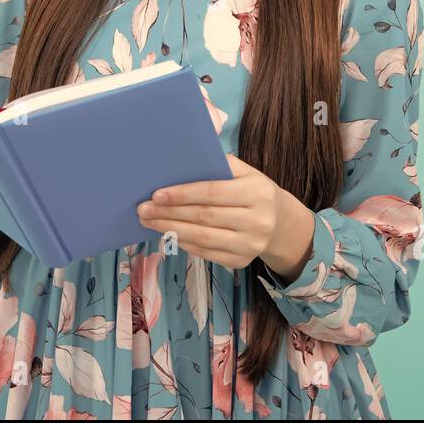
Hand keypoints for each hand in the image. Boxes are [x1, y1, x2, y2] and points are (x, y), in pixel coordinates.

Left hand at [135, 153, 314, 277]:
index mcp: (257, 192)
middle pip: (204, 217)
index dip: (183, 194)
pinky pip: (206, 253)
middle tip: (143, 209)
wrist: (280, 223)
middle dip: (169, 213)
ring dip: (170, 230)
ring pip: (202, 238)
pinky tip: (168, 234)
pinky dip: (184, 243)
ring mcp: (250, 245)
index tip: (156, 194)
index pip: (213, 193)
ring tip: (149, 222)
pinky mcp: (241, 261)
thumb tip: (179, 161)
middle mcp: (257, 221)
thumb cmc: (253, 190)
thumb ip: (218, 165)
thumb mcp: (245, 172)